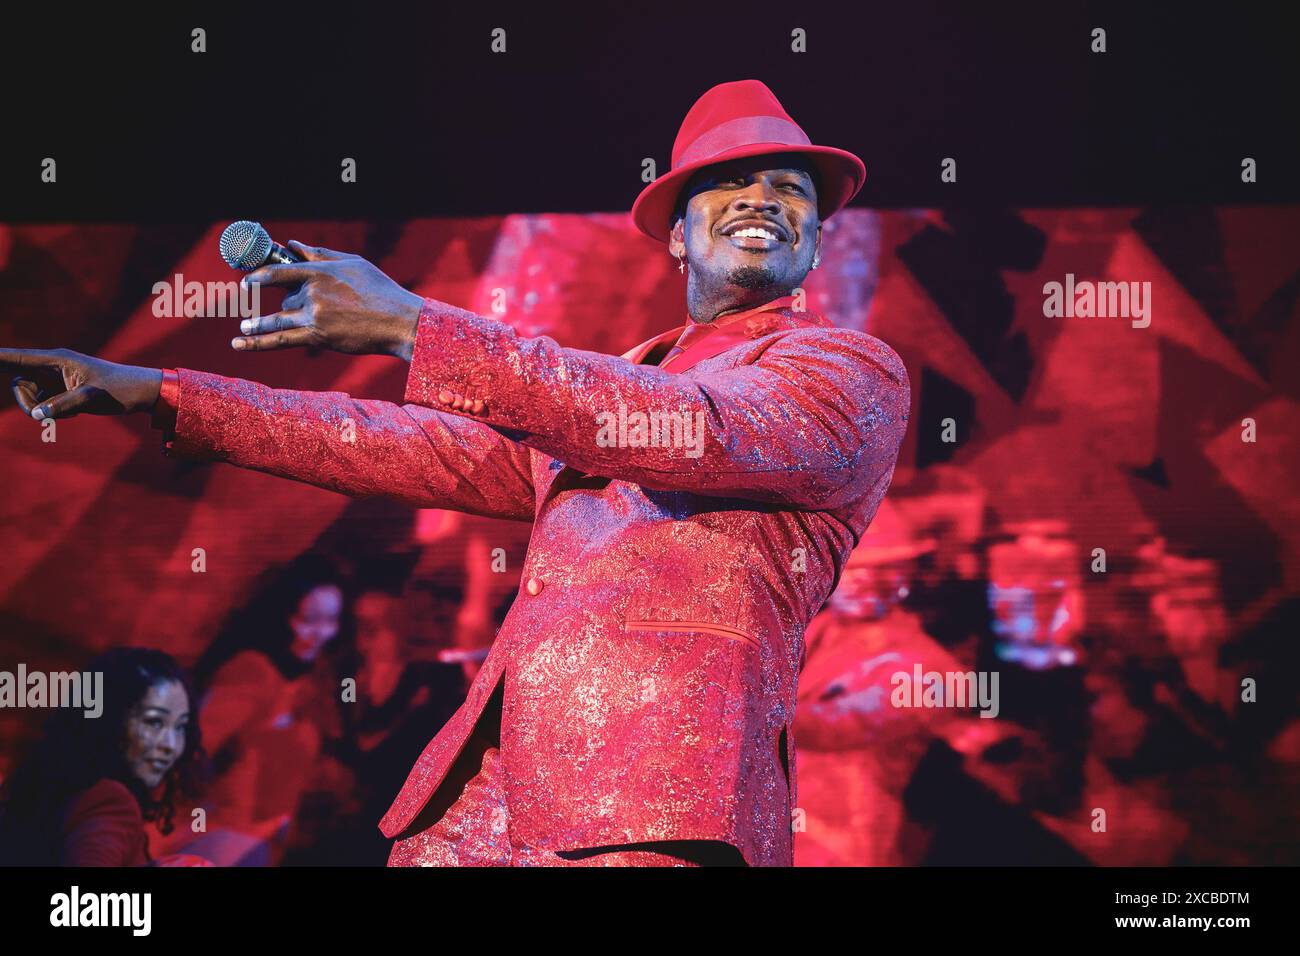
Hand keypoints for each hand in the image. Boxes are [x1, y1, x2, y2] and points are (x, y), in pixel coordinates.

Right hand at [0, 348, 161, 419]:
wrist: (141, 392)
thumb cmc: (120, 390)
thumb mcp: (92, 398)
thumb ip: (63, 405)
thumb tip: (36, 414)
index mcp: (56, 359)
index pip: (15, 358)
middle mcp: (52, 366)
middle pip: (19, 383)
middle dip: (28, 402)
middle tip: (46, 415)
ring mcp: (56, 378)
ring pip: (31, 395)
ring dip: (43, 409)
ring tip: (71, 413)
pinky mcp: (62, 390)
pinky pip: (44, 403)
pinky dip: (53, 412)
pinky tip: (76, 413)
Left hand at [232, 241, 422, 359]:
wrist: (400, 321)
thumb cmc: (381, 290)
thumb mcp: (353, 264)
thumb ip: (321, 254)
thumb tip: (294, 246)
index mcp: (320, 272)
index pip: (279, 271)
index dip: (259, 275)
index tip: (247, 279)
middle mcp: (313, 292)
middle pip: (286, 300)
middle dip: (290, 306)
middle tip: (300, 311)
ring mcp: (314, 315)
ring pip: (279, 319)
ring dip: (258, 324)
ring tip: (244, 328)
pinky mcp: (318, 337)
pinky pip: (280, 340)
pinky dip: (257, 343)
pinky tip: (238, 344)